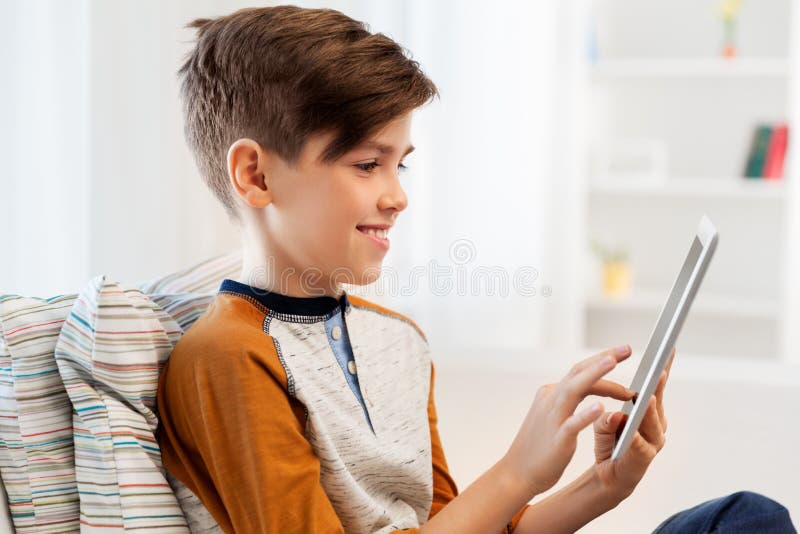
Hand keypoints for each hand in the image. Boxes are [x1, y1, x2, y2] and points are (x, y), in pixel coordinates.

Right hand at [502, 345, 635, 498]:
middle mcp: (551, 400)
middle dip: (603, 358)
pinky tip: (601, 407)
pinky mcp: (557, 439)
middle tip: (627, 348)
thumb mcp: (552, 415)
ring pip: (574, 389)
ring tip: (613, 362)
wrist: (517, 472)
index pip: (579, 372)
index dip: (601, 362)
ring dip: (594, 374)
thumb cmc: (537, 446)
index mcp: (551, 394)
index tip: (622, 354)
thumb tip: (591, 391)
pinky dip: (585, 414)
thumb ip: (568, 400)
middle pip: (579, 372)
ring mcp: (552, 418)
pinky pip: (571, 423)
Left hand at [591, 347, 674, 501]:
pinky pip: (640, 447)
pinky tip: (631, 433)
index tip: (667, 348)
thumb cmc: (610, 443)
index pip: (654, 386)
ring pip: (651, 424)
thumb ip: (609, 417)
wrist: (608, 476)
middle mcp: (656, 425)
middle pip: (657, 401)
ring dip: (650, 411)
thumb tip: (616, 415)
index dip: (660, 368)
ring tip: (648, 397)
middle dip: (659, 385)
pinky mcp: (642, 459)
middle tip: (660, 368)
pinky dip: (635, 439)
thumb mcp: (605, 424)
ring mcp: (652, 442)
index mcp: (649, 411)